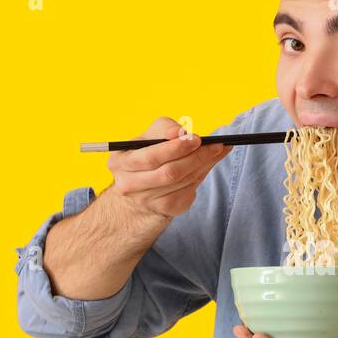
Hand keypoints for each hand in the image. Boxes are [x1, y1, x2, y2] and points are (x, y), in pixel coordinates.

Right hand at [108, 116, 232, 220]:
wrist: (141, 189)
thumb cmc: (147, 154)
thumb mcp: (148, 136)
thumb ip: (163, 128)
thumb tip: (182, 132)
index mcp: (120, 163)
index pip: (150, 158)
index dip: (176, 148)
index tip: (197, 138)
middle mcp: (129, 185)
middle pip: (169, 173)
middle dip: (195, 157)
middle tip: (215, 145)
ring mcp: (147, 200)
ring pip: (183, 182)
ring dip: (203, 165)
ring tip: (217, 150)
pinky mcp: (166, 209)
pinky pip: (189, 191)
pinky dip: (201, 175)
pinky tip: (207, 164)